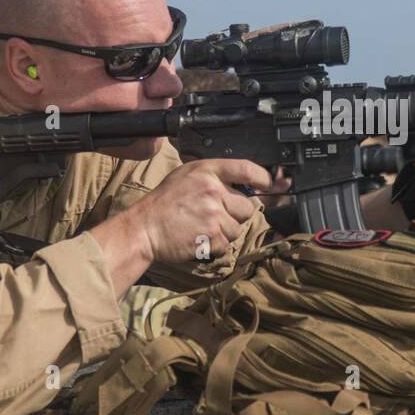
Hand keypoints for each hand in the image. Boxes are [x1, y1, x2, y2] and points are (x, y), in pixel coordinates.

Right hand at [125, 158, 282, 264]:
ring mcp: (213, 214)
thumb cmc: (165, 203)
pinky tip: (198, 237)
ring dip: (224, 232)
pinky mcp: (212, 236)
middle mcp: (213, 190)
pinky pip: (227, 244)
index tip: (270, 184)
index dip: (264, 178)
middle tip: (214, 215)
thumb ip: (215, 177)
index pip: (247, 169)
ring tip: (201, 226)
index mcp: (207, 171)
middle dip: (236, 215)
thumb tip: (248, 184)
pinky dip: (215, 246)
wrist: (144, 228)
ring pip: (238, 228)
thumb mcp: (187, 176)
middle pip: (248, 206)